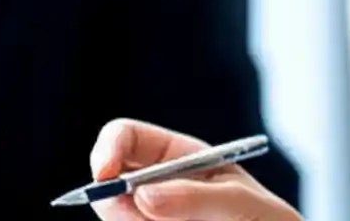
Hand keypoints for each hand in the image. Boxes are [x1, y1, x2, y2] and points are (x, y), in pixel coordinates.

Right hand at [87, 119, 301, 220]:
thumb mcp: (244, 205)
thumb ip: (198, 198)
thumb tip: (144, 195)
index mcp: (179, 158)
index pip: (128, 137)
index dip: (109, 147)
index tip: (105, 174)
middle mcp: (158, 188)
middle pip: (110, 181)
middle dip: (110, 195)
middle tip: (128, 214)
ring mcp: (152, 218)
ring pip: (117, 216)